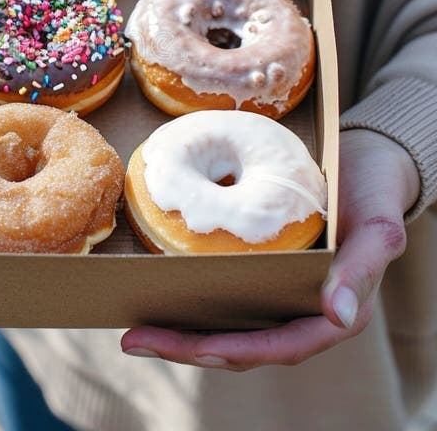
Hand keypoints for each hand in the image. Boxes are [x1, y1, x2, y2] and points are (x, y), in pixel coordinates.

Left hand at [120, 128, 420, 369]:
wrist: (365, 161)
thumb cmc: (375, 191)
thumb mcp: (378, 225)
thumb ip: (362, 268)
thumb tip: (339, 315)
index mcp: (332, 312)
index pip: (277, 346)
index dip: (232, 351)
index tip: (190, 349)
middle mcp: (300, 311)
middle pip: (240, 345)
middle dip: (187, 348)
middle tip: (134, 340)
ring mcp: (278, 293)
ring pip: (226, 325)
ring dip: (181, 332)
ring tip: (134, 329)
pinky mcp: (260, 270)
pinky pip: (223, 294)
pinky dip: (190, 298)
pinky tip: (156, 289)